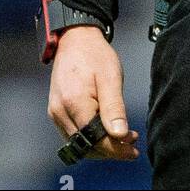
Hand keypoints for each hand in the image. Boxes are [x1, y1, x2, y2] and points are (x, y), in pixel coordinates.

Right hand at [47, 26, 139, 160]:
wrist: (75, 40)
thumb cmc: (95, 55)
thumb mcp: (111, 77)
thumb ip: (114, 107)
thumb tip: (120, 135)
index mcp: (74, 103)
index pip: (95, 140)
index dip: (115, 149)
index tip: (133, 151)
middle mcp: (60, 112)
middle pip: (86, 146)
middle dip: (110, 150)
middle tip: (132, 146)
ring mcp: (56, 113)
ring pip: (79, 143)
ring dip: (101, 146)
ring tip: (124, 139)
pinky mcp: (57, 111)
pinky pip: (74, 133)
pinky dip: (91, 138)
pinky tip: (107, 131)